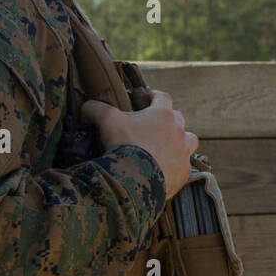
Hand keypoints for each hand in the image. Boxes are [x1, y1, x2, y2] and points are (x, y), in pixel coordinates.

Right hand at [82, 90, 198, 199]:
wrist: (135, 180)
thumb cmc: (124, 145)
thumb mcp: (106, 121)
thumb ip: (96, 109)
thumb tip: (87, 107)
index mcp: (163, 115)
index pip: (163, 97)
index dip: (154, 96)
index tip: (147, 97)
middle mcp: (178, 131)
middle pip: (178, 119)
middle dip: (167, 120)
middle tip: (152, 126)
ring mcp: (184, 152)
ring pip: (189, 141)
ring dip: (180, 141)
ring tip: (166, 147)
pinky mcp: (183, 173)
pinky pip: (184, 166)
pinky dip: (176, 166)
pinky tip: (164, 169)